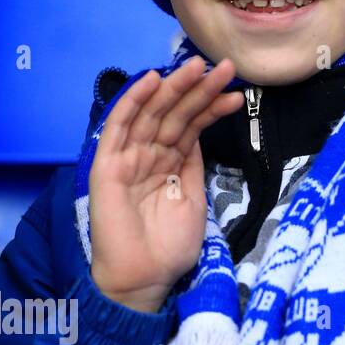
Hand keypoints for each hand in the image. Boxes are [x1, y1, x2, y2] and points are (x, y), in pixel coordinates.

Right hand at [88, 56, 243, 312]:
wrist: (144, 277)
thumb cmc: (169, 246)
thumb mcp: (194, 198)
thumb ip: (195, 164)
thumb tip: (205, 130)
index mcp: (170, 163)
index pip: (192, 126)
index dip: (212, 107)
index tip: (237, 91)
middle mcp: (149, 155)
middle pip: (175, 114)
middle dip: (200, 89)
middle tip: (224, 67)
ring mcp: (128, 158)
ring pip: (153, 114)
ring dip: (176, 88)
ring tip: (201, 68)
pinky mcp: (107, 165)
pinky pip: (119, 127)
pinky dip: (133, 101)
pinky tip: (153, 80)